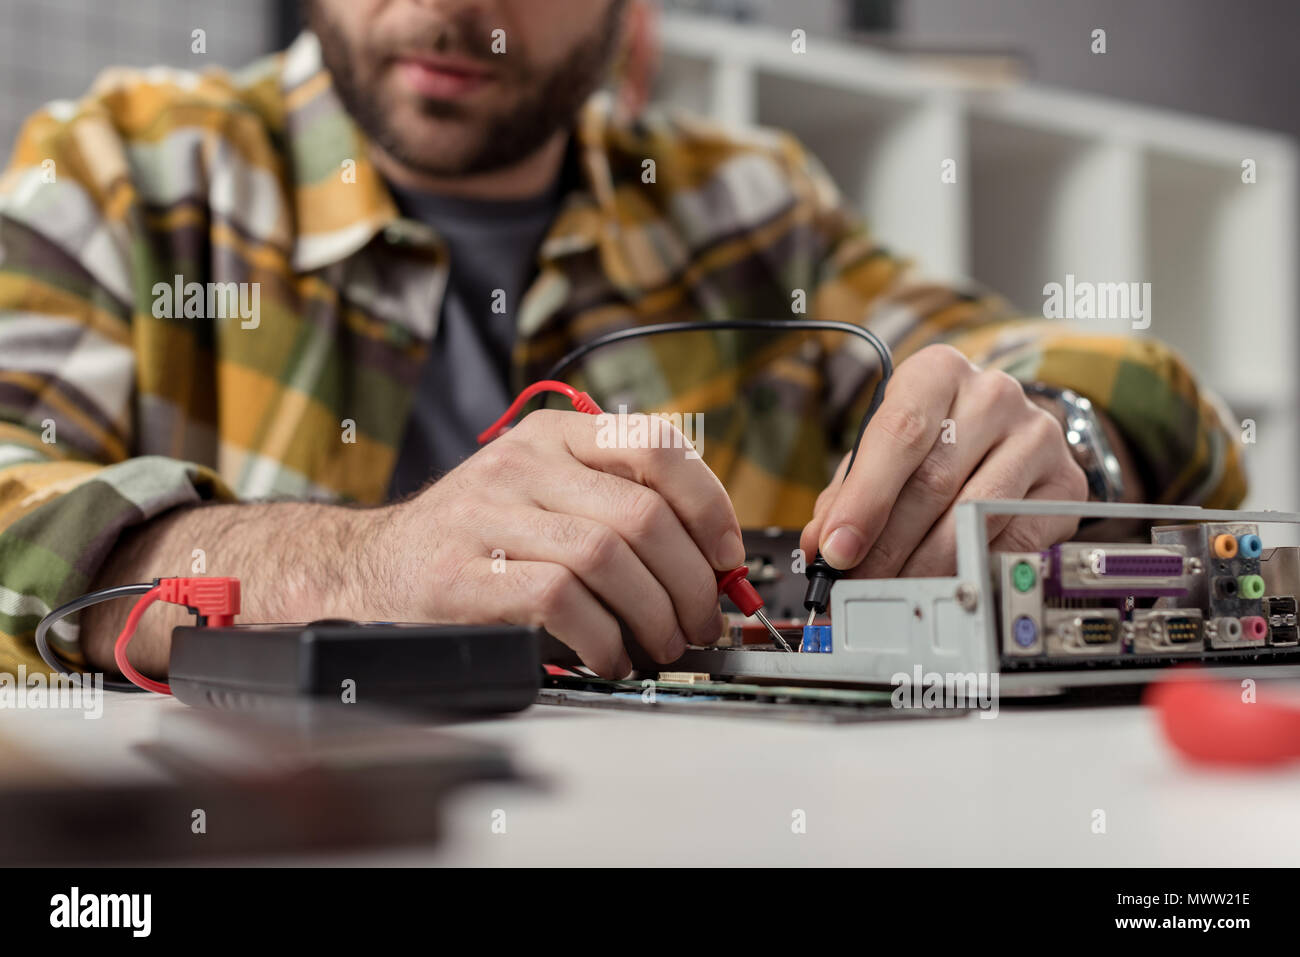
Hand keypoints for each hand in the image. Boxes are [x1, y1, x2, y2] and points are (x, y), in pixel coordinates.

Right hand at [379, 409, 743, 676]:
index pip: (655, 446)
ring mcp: (486, 516)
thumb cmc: (475, 538)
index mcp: (553, 436)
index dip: (709, 505)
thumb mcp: (543, 492)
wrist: (370, 566)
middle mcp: (521, 465)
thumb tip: (711, 562)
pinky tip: (609, 656)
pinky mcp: (461, 574)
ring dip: (653, 615)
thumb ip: (618, 506)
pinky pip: (559, 600)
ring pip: (607, 557)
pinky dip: (603, 638)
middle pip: (642, 514)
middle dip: (690, 582)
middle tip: (701, 623)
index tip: (726, 556)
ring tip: (660, 645)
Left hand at [800, 344, 1088, 577]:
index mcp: (937, 372)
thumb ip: (847, 494)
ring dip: (926, 566)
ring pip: (972, 516)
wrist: (1007, 429)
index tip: (838, 549)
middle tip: (858, 586)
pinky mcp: (1066, 484)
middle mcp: (993, 396)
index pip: (899, 434)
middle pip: (934, 482)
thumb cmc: (932, 439)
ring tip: (893, 592)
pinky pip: (1012, 540)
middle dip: (888, 547)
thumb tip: (821, 546)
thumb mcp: (881, 449)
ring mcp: (1037, 437)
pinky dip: (972, 570)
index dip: (865, 499)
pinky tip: (945, 583)